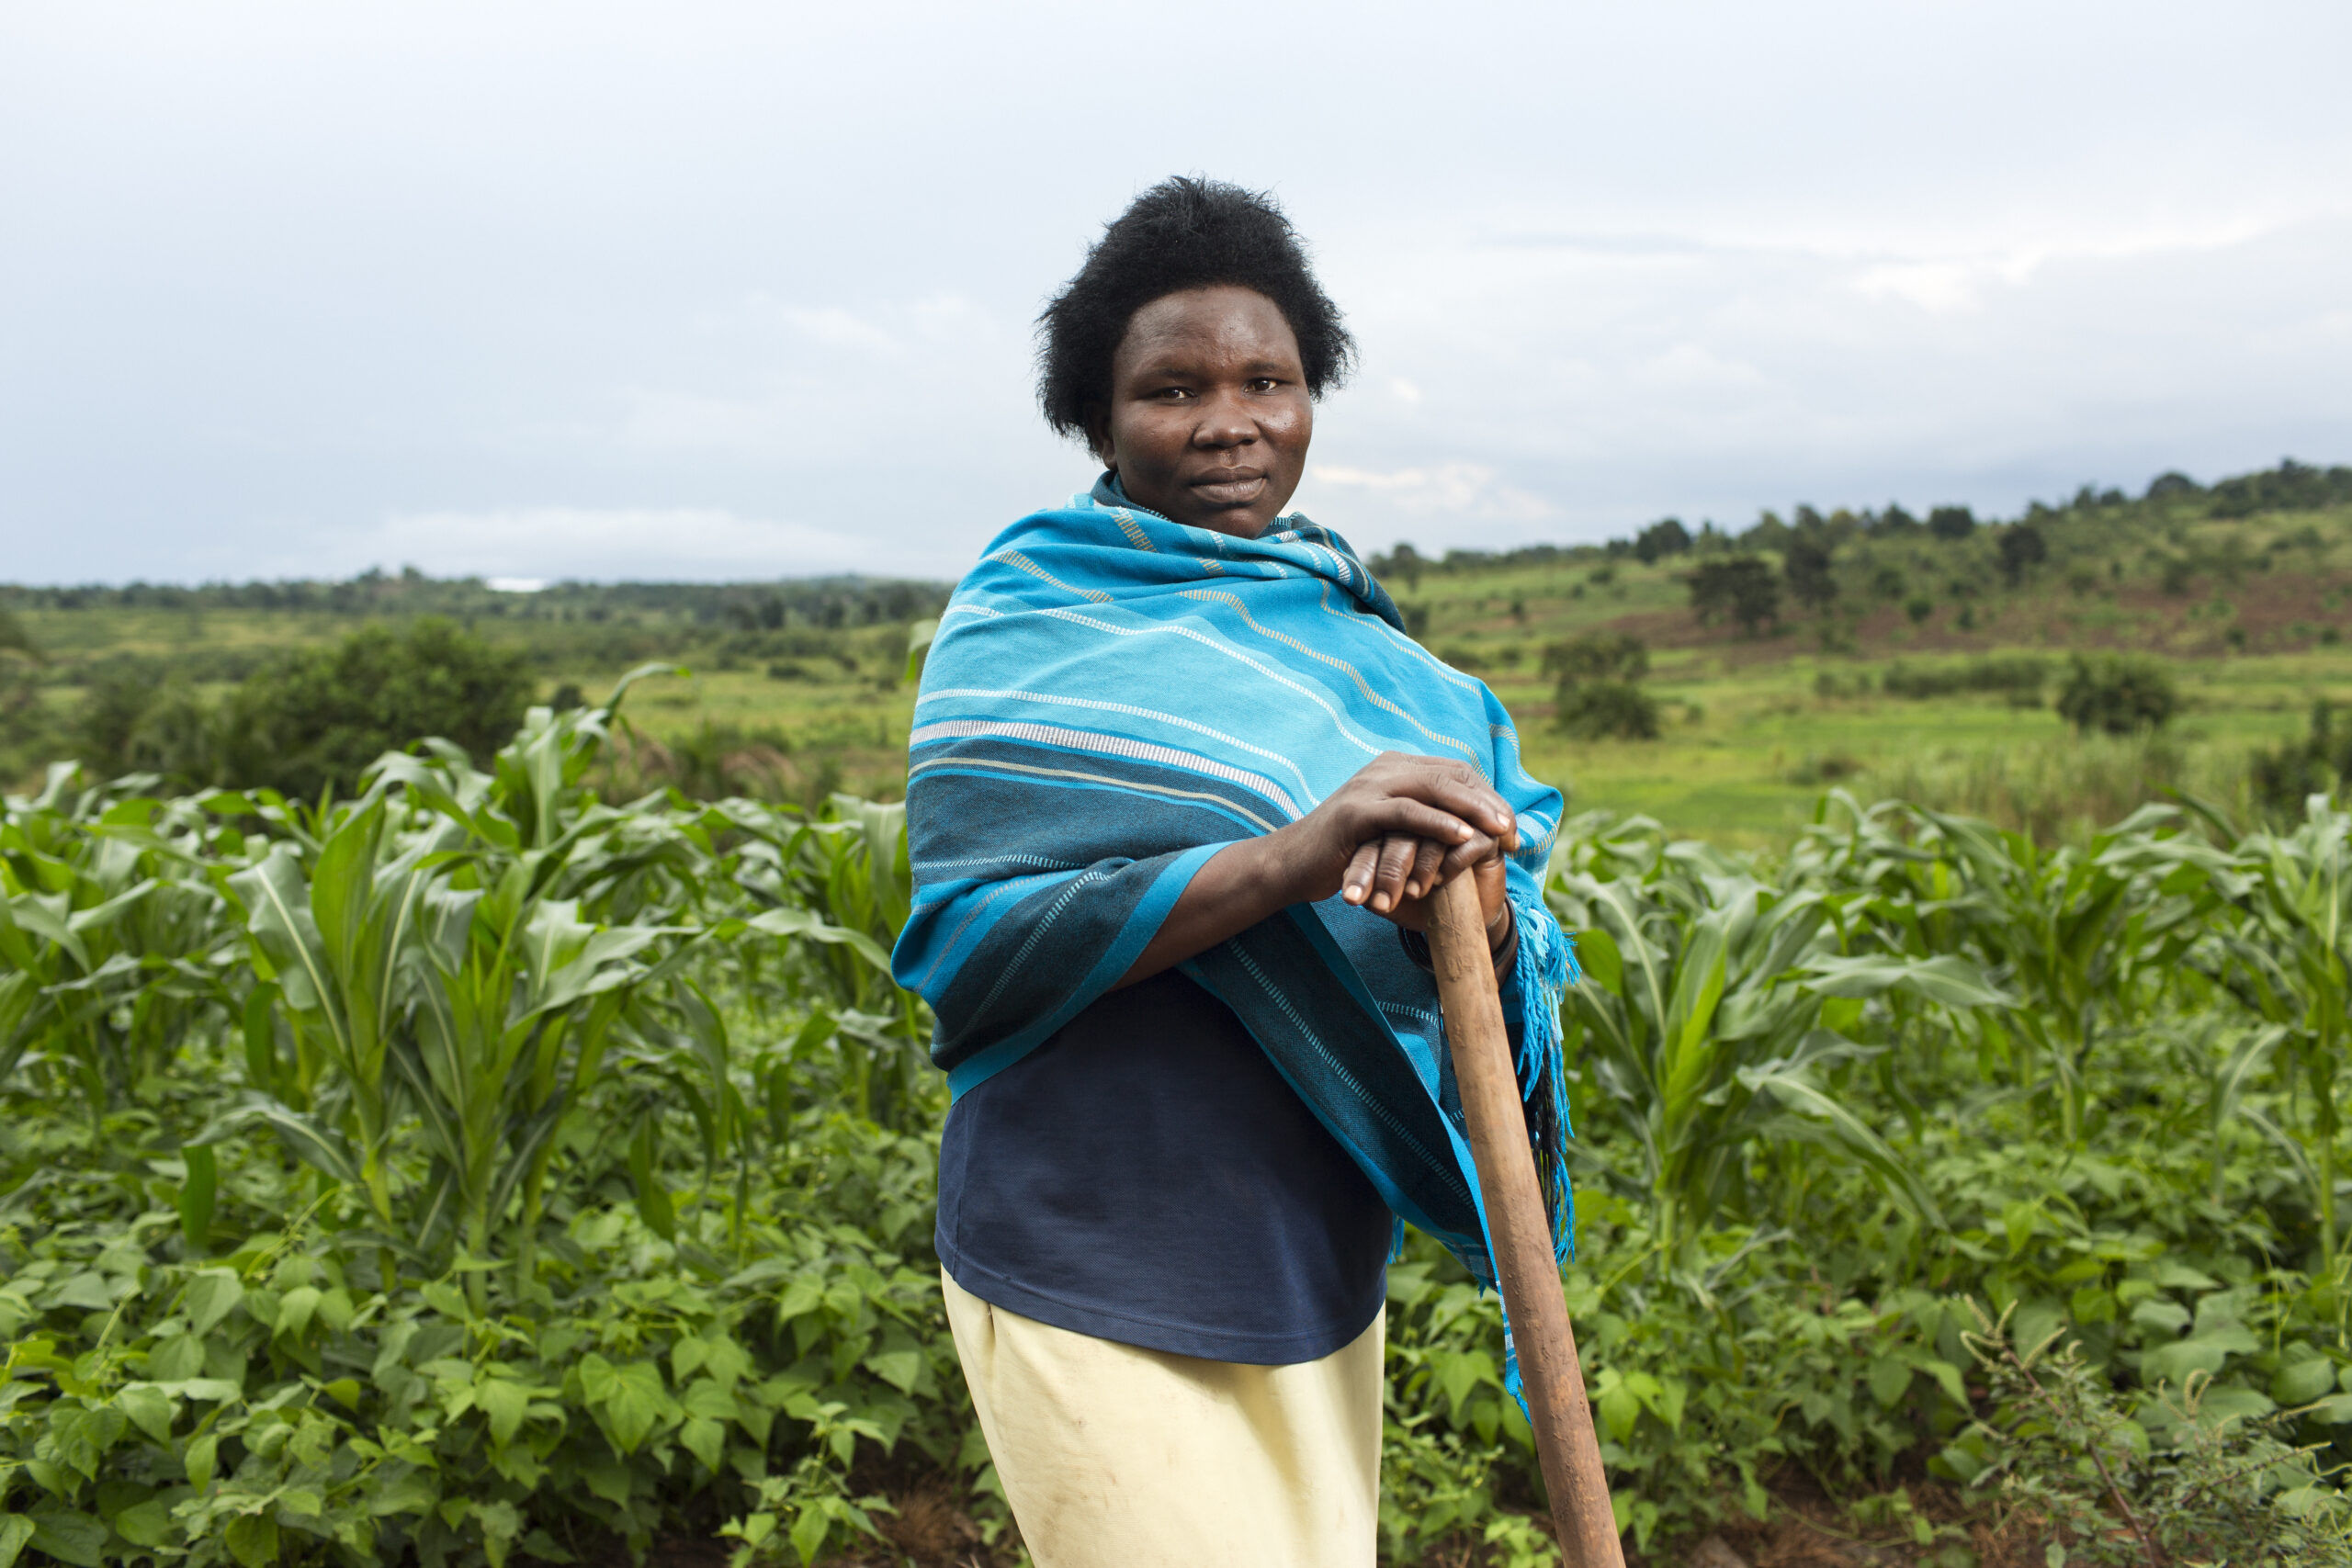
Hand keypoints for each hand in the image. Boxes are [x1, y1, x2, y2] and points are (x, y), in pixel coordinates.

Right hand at [1114, 753, 1518, 988]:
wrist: (1290, 867)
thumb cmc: (1343, 856)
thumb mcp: (1389, 835)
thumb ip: (1419, 825)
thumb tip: (1464, 834)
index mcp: (1395, 769)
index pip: (1455, 773)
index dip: (1487, 797)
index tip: (1513, 826)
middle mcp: (1385, 769)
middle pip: (1451, 775)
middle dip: (1488, 802)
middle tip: (1515, 829)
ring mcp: (1369, 786)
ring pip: (1434, 788)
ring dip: (1473, 810)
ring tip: (1501, 831)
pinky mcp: (1357, 811)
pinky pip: (1406, 812)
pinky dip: (1438, 823)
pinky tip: (1463, 838)